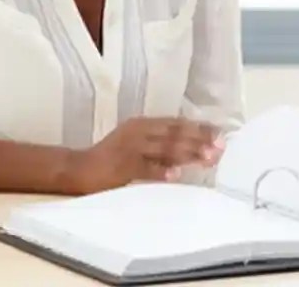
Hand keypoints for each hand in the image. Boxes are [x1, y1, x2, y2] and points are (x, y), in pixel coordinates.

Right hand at [65, 117, 223, 194]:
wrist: (79, 168)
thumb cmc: (111, 156)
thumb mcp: (137, 141)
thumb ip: (161, 141)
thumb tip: (194, 145)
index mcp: (143, 123)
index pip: (177, 123)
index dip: (199, 128)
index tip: (220, 134)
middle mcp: (138, 132)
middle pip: (175, 134)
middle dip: (200, 141)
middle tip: (220, 148)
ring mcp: (129, 148)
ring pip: (164, 149)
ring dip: (188, 154)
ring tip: (207, 159)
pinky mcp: (121, 166)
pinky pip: (145, 168)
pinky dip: (161, 171)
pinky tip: (176, 175)